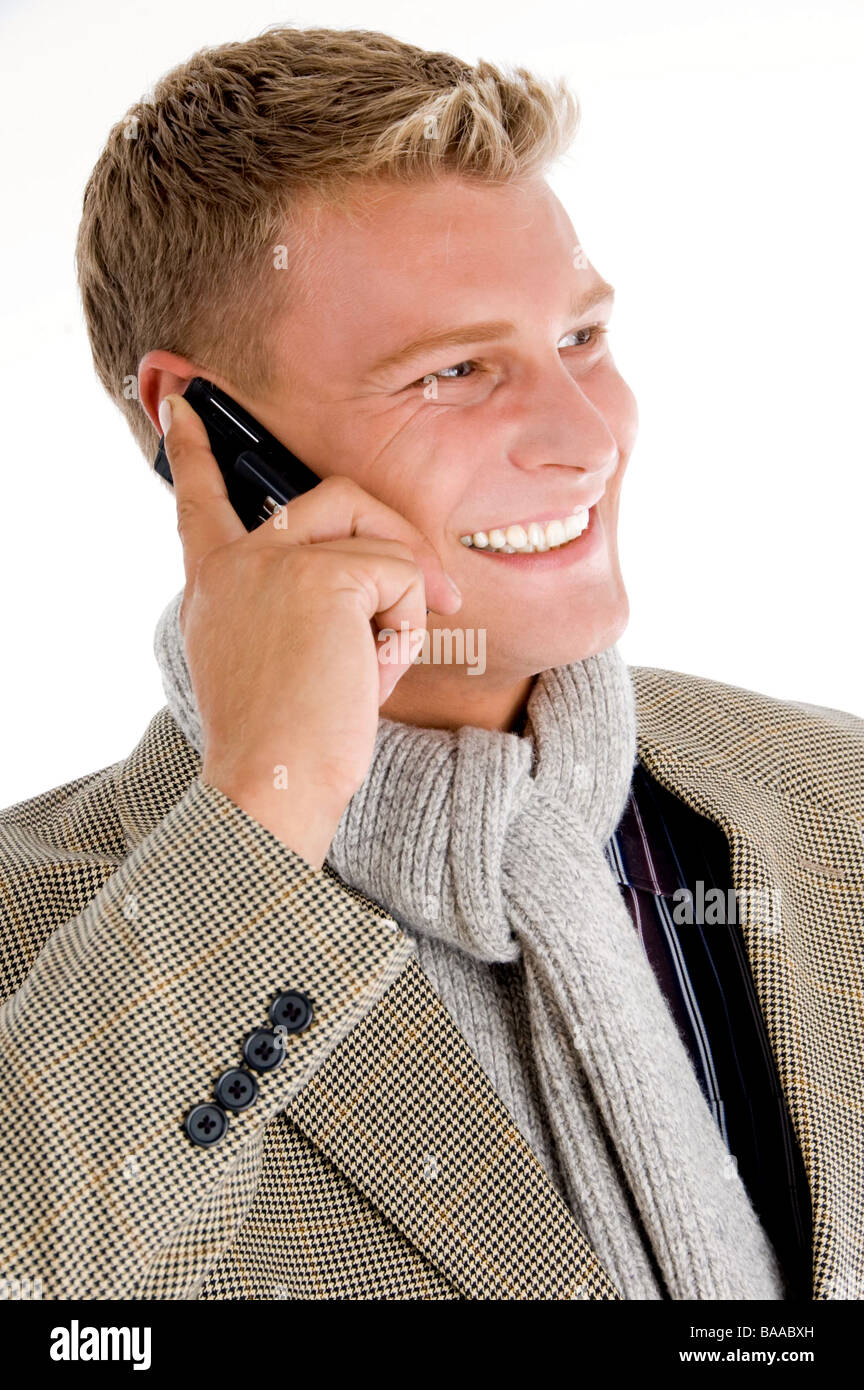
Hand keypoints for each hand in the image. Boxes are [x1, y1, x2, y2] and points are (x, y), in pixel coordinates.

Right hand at [159, 391, 461, 867]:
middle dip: (394, 536)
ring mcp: (274, 562)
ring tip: (377, 664)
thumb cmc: (283, 744)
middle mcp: (235, 563)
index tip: (184, 403)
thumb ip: (295, 606)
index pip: (201, 500)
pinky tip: (375, 672)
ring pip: (378, 538)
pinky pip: (401, 576)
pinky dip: (407, 628)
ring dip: (402, 603)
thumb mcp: (271, 662)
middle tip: (434, 594)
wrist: (270, 783)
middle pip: (333, 498)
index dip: (193, 449)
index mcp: (214, 587)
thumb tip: (378, 575)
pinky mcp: (322, 576)